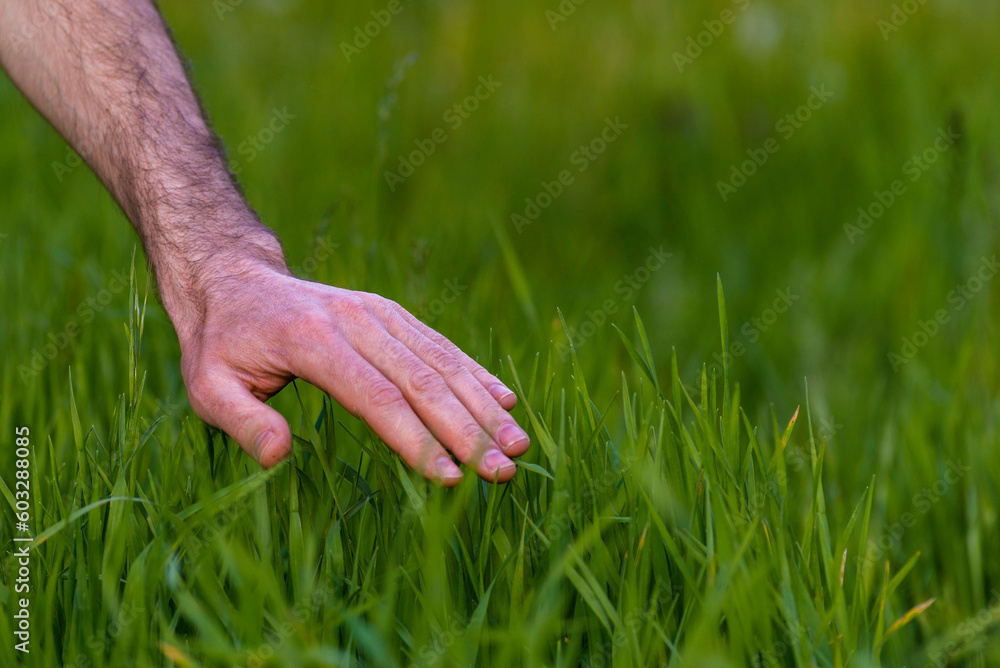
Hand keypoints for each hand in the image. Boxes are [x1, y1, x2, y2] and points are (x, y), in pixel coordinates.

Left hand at [174, 262, 529, 484]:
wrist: (235, 277)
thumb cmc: (221, 343)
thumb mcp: (206, 386)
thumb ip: (242, 422)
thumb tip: (278, 455)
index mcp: (313, 342)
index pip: (377, 397)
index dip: (417, 440)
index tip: (451, 478)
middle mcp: (357, 321)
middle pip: (423, 381)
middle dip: (468, 430)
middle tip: (504, 471)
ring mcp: (379, 312)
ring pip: (442, 361)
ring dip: (484, 405)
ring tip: (518, 445)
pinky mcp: (391, 312)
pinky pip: (440, 345)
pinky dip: (475, 374)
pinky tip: (504, 400)